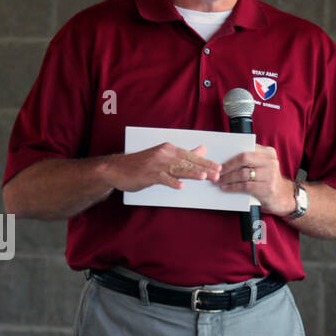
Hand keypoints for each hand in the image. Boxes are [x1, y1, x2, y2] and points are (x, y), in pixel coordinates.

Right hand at [106, 143, 221, 192]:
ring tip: (203, 177)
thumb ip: (184, 155)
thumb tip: (202, 150)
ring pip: (177, 169)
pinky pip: (162, 178)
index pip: (190, 155)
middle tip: (216, 174)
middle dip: (203, 168)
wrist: (117, 169)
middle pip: (187, 162)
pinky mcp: (148, 175)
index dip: (205, 162)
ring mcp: (155, 164)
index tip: (218, 167)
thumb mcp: (163, 157)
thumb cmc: (141, 164)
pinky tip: (180, 185)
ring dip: (190, 173)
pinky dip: (171, 182)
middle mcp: (163, 154)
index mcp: (168, 149)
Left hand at [217, 144, 294, 216]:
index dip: (230, 154)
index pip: (246, 149)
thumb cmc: (267, 180)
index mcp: (268, 152)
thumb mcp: (263, 166)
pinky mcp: (266, 188)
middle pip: (244, 158)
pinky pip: (245, 186)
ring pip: (243, 173)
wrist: (283, 197)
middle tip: (216, 171)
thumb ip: (250, 160)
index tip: (219, 160)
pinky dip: (232, 187)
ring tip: (218, 181)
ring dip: (227, 178)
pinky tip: (225, 188)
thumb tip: (225, 159)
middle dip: (227, 165)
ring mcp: (270, 175)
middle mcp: (270, 162)